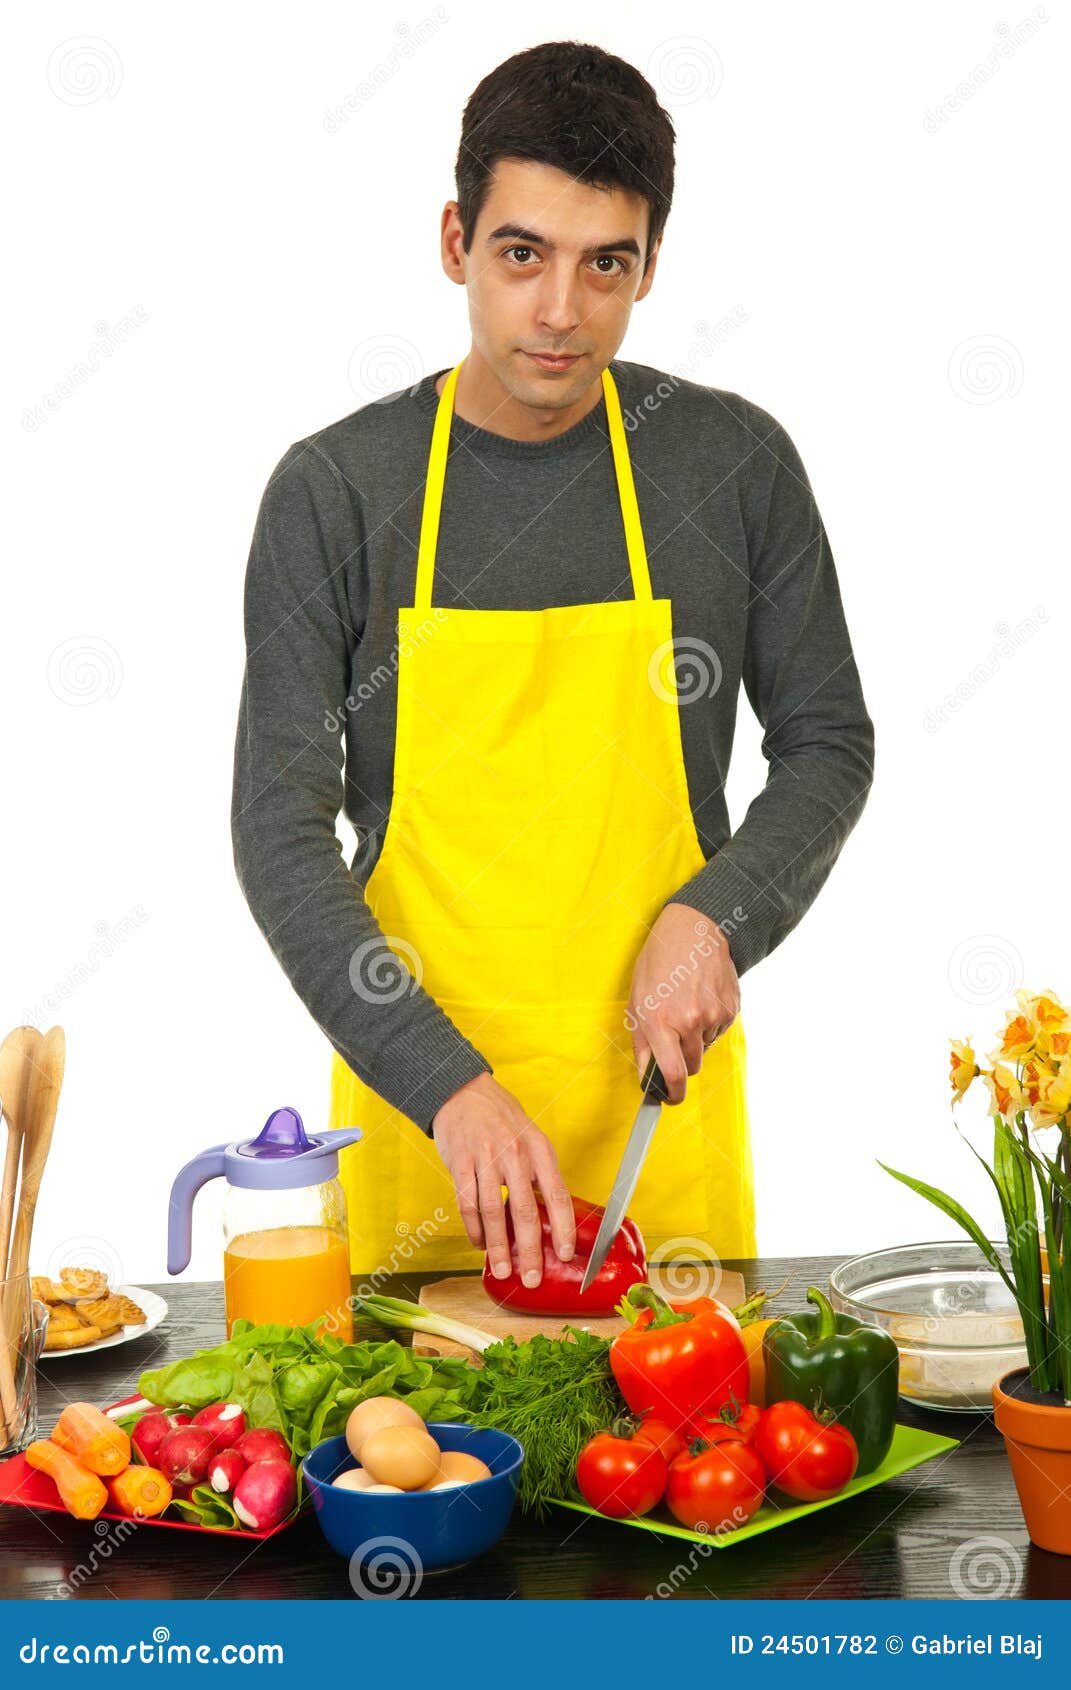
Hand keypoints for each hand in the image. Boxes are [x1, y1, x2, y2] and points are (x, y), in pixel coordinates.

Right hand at [431, 1073, 575, 1285]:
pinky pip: (468, 1204)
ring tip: (503, 1270)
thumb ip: (539, 1174)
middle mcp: (515, 1154)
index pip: (557, 1195)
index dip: (562, 1228)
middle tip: (532, 1278)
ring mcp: (486, 1158)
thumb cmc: (502, 1119)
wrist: (463, 1092)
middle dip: (529, 1250)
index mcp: (540, 1150)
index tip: (564, 1255)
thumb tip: (551, 1217)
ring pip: (493, 1213)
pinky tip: (479, 1244)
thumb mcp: (531, 1138)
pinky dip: (474, 1229)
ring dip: (498, 1247)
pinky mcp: (460, 1163)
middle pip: (524, 1211)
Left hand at [626, 903, 739, 1103]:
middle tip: (674, 1039)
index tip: (670, 1098)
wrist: (693, 931)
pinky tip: (701, 999)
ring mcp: (713, 1015)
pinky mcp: (730, 1008)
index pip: (673, 1074)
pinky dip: (710, 1024)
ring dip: (696, 1039)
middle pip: (692, 1066)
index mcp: (661, 1021)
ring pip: (705, 1048)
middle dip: (682, 1062)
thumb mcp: (636, 1000)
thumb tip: (646, 1075)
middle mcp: (689, 1021)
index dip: (673, 1094)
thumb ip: (641, 1043)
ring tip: (686, 1007)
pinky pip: (719, 1031)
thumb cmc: (658, 963)